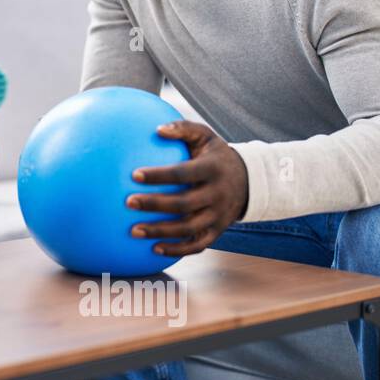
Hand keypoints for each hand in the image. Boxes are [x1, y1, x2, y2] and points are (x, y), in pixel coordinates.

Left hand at [126, 120, 249, 257]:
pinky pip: (197, 245)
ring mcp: (219, 216)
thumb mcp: (206, 136)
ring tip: (133, 231)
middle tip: (129, 203)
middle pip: (184, 204)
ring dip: (160, 231)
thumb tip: (157, 129)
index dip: (160, 176)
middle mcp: (217, 194)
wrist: (249, 181)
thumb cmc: (215, 156)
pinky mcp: (217, 231)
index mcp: (212, 170)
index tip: (134, 175)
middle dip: (155, 204)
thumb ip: (183, 129)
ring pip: (188, 228)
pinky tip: (154, 249)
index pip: (183, 173)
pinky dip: (177, 250)